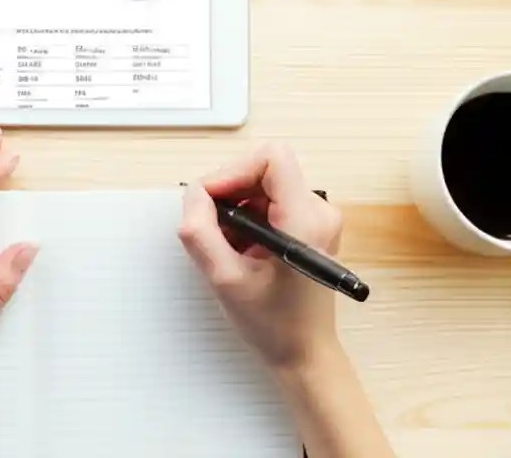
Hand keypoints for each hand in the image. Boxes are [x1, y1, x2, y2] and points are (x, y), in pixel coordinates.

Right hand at [178, 142, 343, 369]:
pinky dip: (246, 219)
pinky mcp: (309, 225)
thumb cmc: (274, 323)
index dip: (233, 171)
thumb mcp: (224, 279)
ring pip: (263, 185)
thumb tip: (193, 195)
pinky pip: (269, 201)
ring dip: (236, 209)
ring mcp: (316, 217)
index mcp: (305, 221)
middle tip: (212, 228)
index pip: (271, 158)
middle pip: (264, 169)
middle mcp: (318, 211)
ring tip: (227, 246)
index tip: (211, 200)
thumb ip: (200, 232)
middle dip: (229, 193)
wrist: (303, 352)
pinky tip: (240, 250)